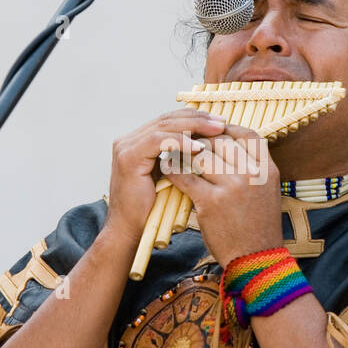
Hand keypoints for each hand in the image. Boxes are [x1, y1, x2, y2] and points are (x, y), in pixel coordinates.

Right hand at [103, 108, 227, 246]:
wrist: (130, 230)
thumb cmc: (152, 209)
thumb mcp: (169, 177)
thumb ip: (179, 158)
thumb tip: (207, 145)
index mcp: (138, 141)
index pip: (169, 120)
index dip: (195, 118)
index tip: (219, 122)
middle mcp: (129, 140)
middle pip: (168, 119)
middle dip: (198, 118)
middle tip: (222, 122)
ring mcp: (126, 147)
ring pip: (164, 126)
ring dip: (194, 126)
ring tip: (216, 130)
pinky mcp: (128, 158)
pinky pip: (158, 141)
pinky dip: (180, 142)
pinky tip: (199, 147)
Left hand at [158, 122, 283, 266]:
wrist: (255, 260)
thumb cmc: (257, 226)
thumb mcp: (266, 191)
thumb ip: (252, 167)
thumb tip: (227, 142)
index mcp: (267, 169)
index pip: (246, 134)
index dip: (226, 129)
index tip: (212, 132)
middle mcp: (251, 174)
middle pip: (220, 141)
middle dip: (201, 140)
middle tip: (187, 142)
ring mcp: (231, 187)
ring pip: (200, 155)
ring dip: (184, 152)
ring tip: (173, 152)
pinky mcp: (211, 202)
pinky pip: (184, 176)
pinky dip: (172, 170)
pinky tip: (167, 169)